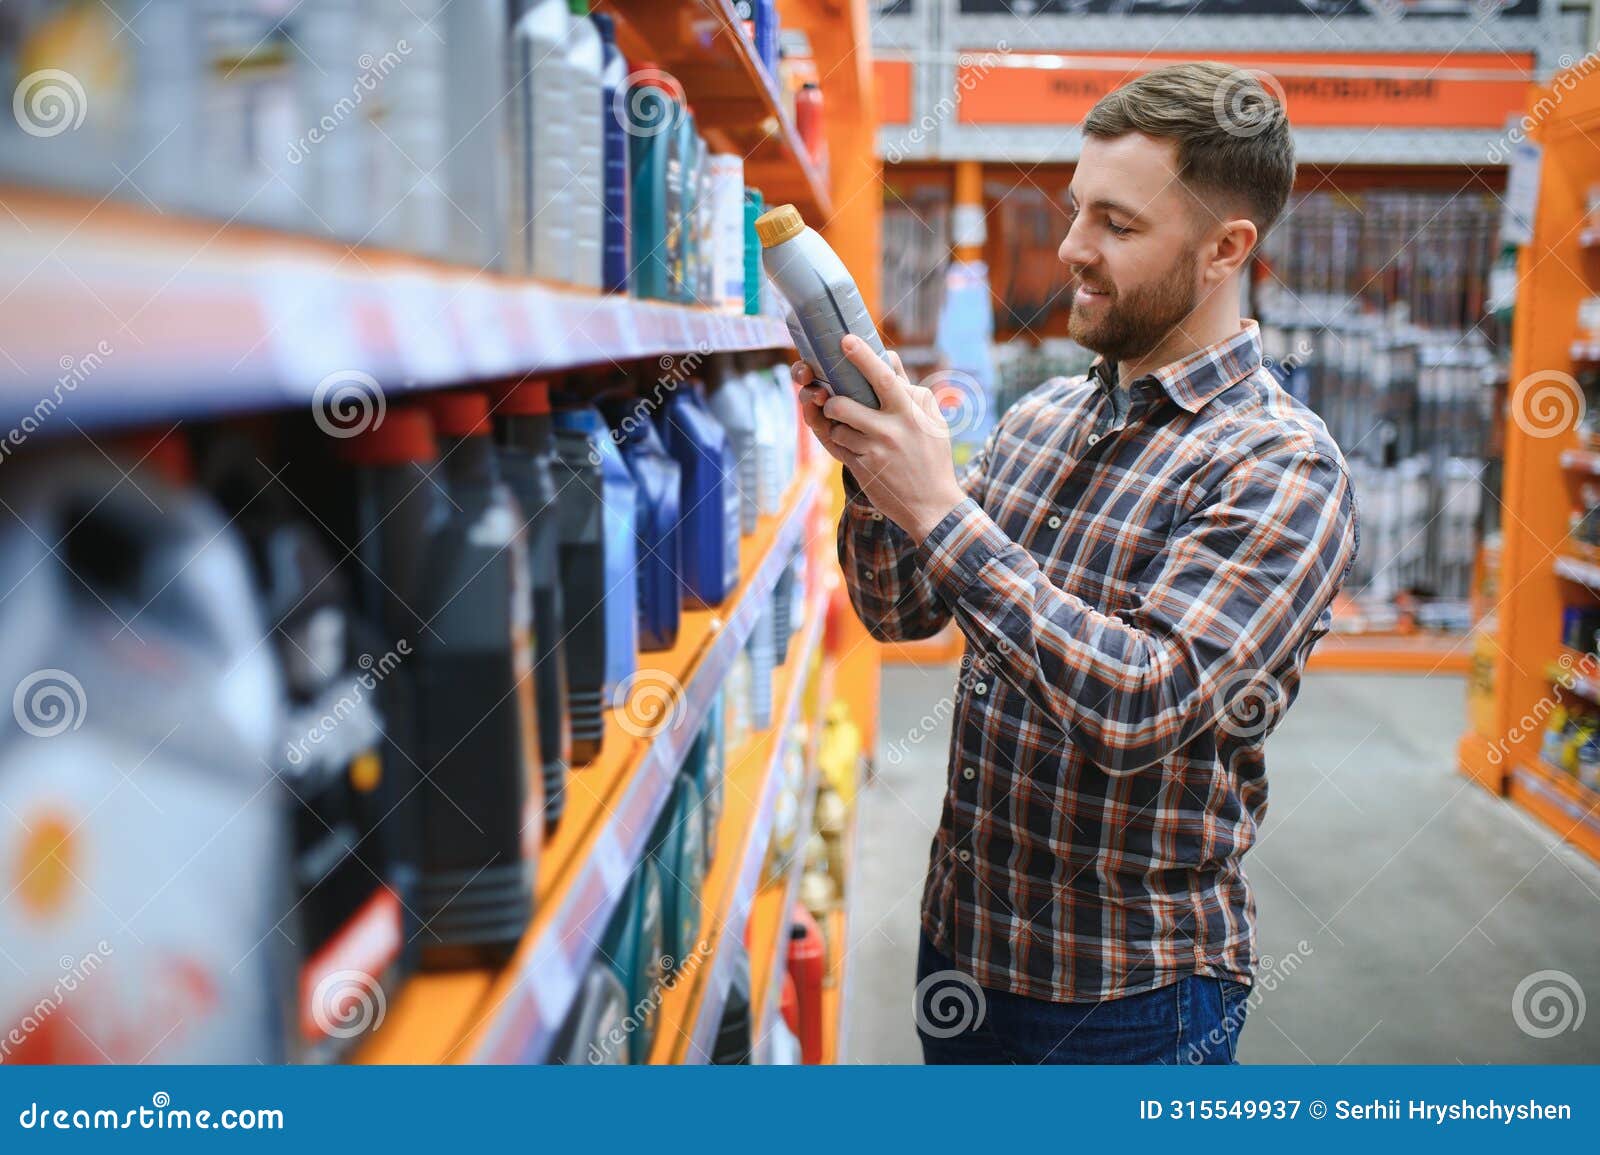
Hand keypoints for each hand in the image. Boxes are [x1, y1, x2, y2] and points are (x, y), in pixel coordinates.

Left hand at [803, 336, 965, 542]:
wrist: (933, 505)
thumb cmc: (932, 455)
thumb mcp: (931, 419)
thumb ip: (908, 388)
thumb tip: (890, 356)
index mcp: (912, 411)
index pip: (884, 378)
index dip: (863, 357)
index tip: (846, 340)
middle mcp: (892, 430)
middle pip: (847, 403)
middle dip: (830, 393)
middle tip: (826, 390)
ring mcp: (875, 451)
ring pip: (837, 424)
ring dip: (835, 420)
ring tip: (845, 422)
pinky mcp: (862, 468)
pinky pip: (837, 444)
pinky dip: (837, 437)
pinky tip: (848, 439)